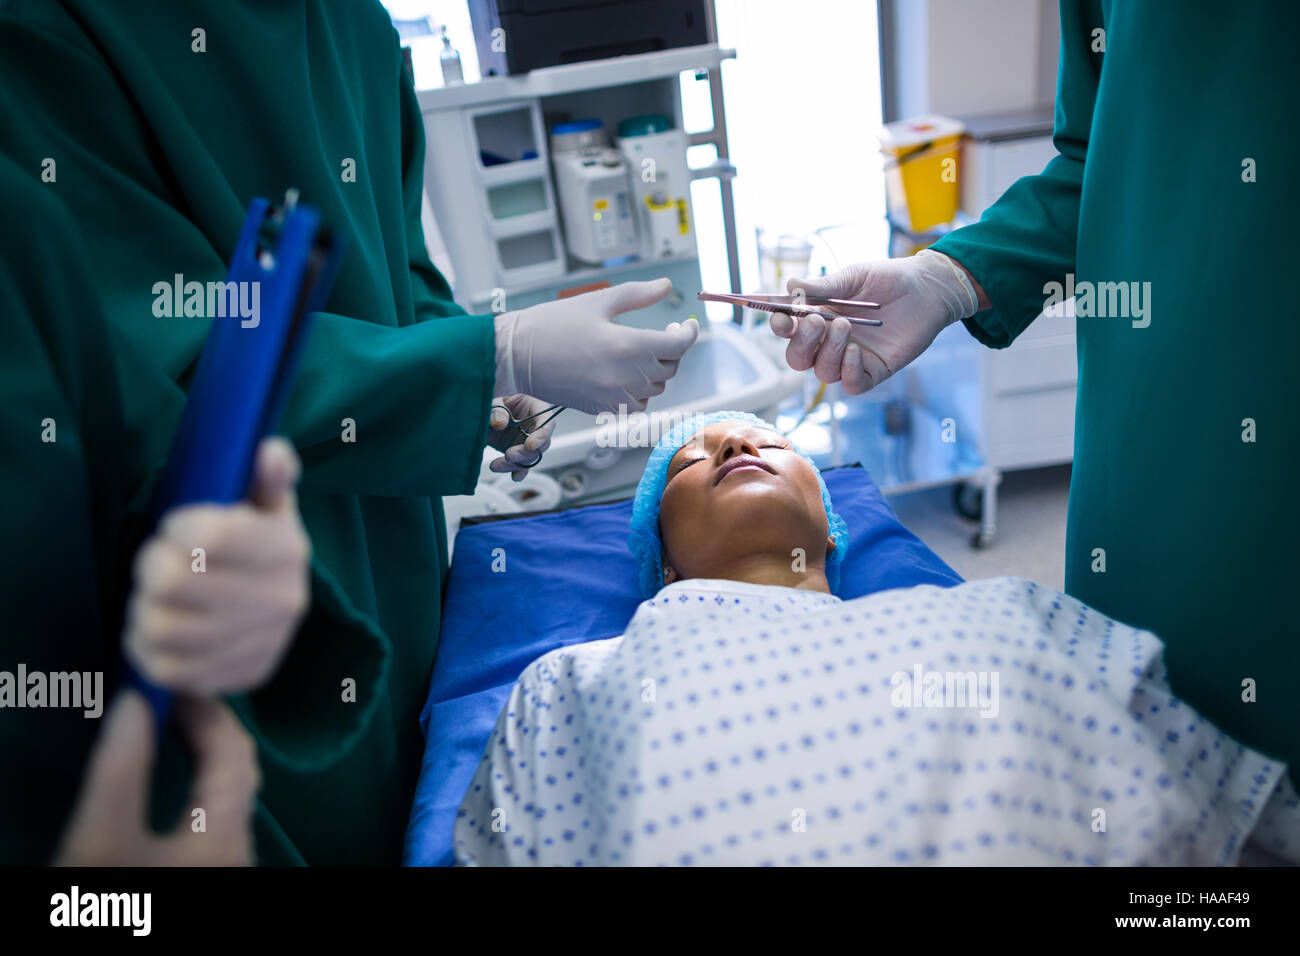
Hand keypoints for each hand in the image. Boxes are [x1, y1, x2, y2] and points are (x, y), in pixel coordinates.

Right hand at [54, 691, 257, 865]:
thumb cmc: (104, 901)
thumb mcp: (99, 839)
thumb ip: (120, 769)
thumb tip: (136, 699)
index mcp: (226, 835)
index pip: (231, 748)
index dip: (200, 707)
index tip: (162, 681)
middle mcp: (240, 844)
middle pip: (236, 765)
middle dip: (205, 722)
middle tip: (163, 693)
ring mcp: (225, 858)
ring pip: (229, 785)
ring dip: (203, 746)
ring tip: (165, 718)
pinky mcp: (206, 865)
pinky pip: (217, 805)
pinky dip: (200, 771)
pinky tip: (176, 764)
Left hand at [124, 437, 310, 694]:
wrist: (278, 605)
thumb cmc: (256, 542)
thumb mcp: (267, 502)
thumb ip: (267, 475)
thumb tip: (269, 451)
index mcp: (288, 548)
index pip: (210, 537)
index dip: (175, 529)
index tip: (174, 527)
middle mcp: (284, 598)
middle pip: (175, 582)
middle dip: (150, 567)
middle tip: (155, 563)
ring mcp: (263, 642)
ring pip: (163, 627)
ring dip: (143, 609)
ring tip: (152, 597)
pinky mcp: (241, 677)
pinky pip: (166, 669)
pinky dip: (146, 648)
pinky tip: (157, 628)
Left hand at [487, 394, 554, 481]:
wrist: (481, 411)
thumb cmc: (492, 398)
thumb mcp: (493, 399)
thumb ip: (496, 409)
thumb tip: (500, 423)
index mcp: (535, 407)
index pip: (546, 422)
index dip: (541, 436)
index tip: (529, 445)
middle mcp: (535, 425)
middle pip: (540, 444)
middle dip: (525, 453)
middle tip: (508, 455)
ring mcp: (527, 439)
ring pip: (530, 457)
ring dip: (516, 464)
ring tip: (496, 465)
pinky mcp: (518, 450)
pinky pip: (522, 464)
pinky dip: (517, 471)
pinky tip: (514, 476)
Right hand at [494, 278, 699, 414]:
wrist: (515, 354)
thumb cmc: (551, 324)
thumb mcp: (597, 301)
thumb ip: (638, 295)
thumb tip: (666, 287)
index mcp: (627, 345)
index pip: (677, 345)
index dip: (688, 333)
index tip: (686, 325)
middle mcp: (624, 376)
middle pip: (669, 367)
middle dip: (670, 348)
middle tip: (663, 331)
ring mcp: (613, 396)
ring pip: (654, 388)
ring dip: (655, 370)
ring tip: (642, 351)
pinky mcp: (601, 408)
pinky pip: (636, 404)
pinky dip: (639, 390)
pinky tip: (626, 373)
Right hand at [770, 250, 979, 393]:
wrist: (927, 289)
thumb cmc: (888, 280)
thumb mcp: (854, 277)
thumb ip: (823, 286)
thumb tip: (790, 286)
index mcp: (818, 317)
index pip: (788, 330)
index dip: (779, 327)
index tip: (782, 317)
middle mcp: (829, 342)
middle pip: (799, 358)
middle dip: (801, 343)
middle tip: (816, 321)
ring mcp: (850, 359)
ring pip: (823, 372)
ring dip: (828, 351)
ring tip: (846, 326)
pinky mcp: (874, 371)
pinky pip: (851, 384)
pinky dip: (848, 370)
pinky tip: (856, 350)